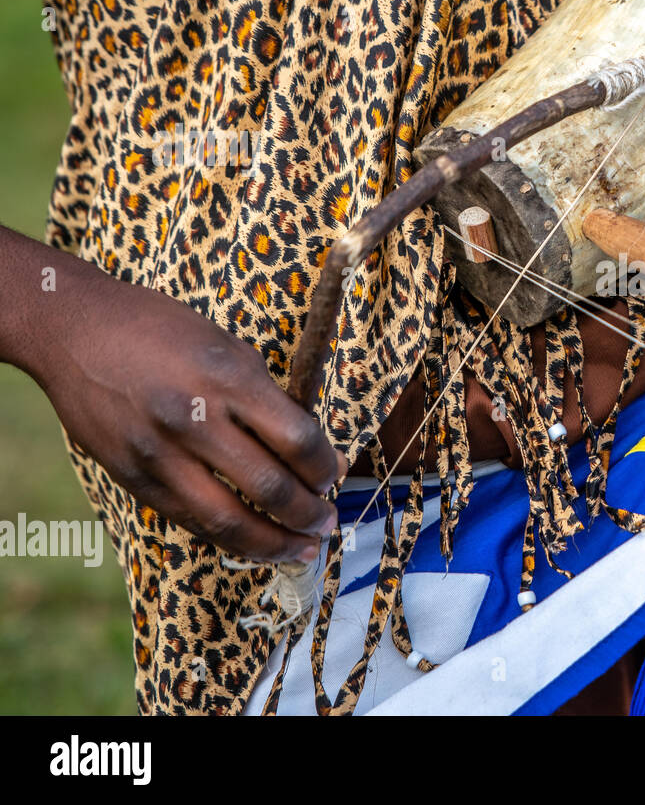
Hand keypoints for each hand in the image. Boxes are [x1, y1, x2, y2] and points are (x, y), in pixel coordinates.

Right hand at [29, 264, 343, 563]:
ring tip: (301, 549)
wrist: (73, 331)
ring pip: (227, 520)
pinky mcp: (132, 477)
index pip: (296, 439)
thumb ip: (266, 398)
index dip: (324, 466)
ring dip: (273, 543)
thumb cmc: (162, 330)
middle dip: (308, 514)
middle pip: (268, 487)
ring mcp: (158, 454)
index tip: (335, 474)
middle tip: (328, 522)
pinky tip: (254, 541)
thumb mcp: (227, 348)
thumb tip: (310, 450)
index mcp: (226, 379)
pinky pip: (190, 519)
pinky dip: (228, 537)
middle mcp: (193, 419)